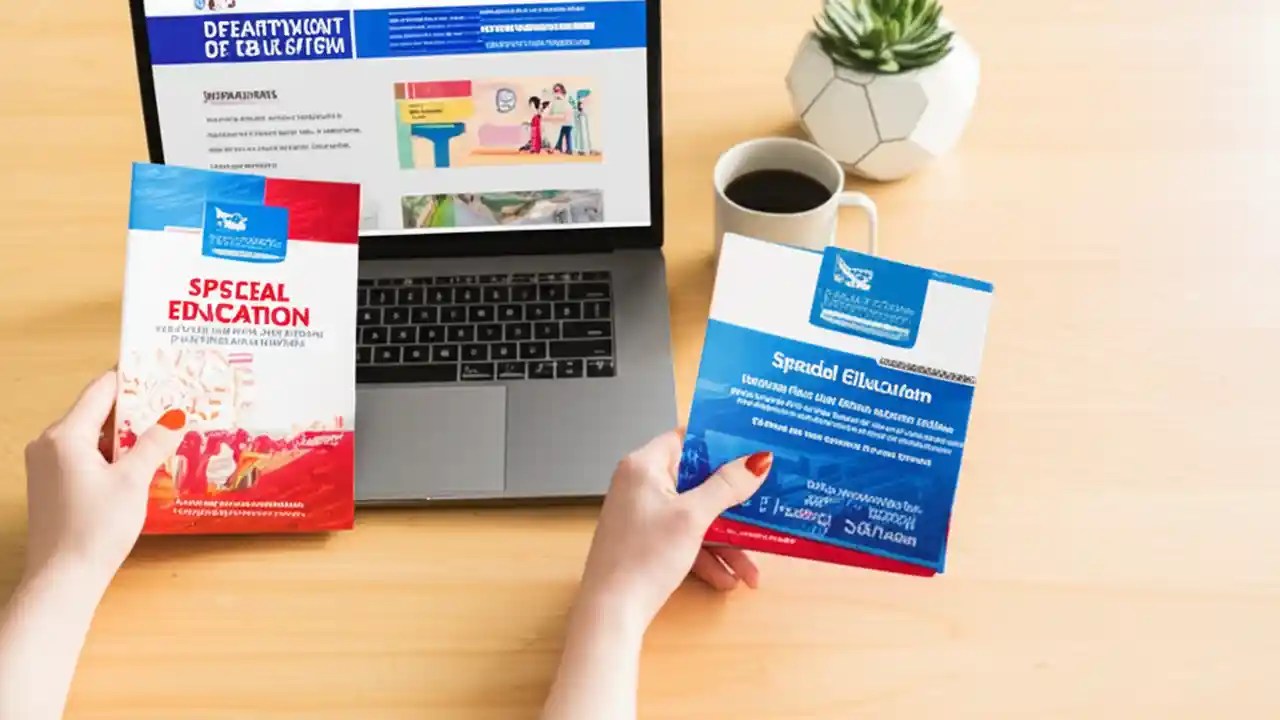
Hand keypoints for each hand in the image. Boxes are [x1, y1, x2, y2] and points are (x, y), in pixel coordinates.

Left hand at [23, 371, 185, 588]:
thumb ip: (154, 444)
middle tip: (171, 405)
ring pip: (92, 436)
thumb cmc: (95, 528)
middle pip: (96, 412)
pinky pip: (84, 456)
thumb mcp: (133, 481)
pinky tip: (139, 465)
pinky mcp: (51, 485)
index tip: (162, 373)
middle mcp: (49, 444)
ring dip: (124, 436)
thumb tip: (175, 417)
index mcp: (65, 435)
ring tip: (163, 435)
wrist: (63, 579)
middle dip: (134, 409)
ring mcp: (46, 465)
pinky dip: (111, 455)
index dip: (132, 379)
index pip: (101, 390)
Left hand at [579, 428, 772, 624]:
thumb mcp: (693, 517)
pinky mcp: (646, 541)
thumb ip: (726, 485)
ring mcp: (642, 514)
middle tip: (764, 506)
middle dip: (732, 504)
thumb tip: (759, 458)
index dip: (720, 444)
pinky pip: (683, 538)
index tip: (753, 452)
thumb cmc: (644, 556)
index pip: (687, 438)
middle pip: (696, 481)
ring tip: (751, 569)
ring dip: (725, 541)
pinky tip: (728, 580)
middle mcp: (640, 484)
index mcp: (644, 466)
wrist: (611, 612)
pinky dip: (706, 556)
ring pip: (694, 516)